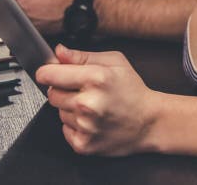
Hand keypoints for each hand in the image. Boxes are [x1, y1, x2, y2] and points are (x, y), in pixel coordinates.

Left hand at [37, 44, 158, 155]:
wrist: (149, 122)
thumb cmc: (133, 90)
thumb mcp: (114, 61)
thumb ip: (82, 56)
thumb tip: (60, 51)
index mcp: (95, 78)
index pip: (49, 75)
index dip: (47, 72)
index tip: (49, 73)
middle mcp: (88, 103)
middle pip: (52, 94)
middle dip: (63, 90)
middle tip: (83, 90)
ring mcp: (85, 126)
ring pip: (59, 112)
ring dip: (71, 108)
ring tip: (93, 106)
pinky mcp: (83, 144)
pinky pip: (65, 130)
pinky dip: (75, 125)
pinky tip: (92, 120)